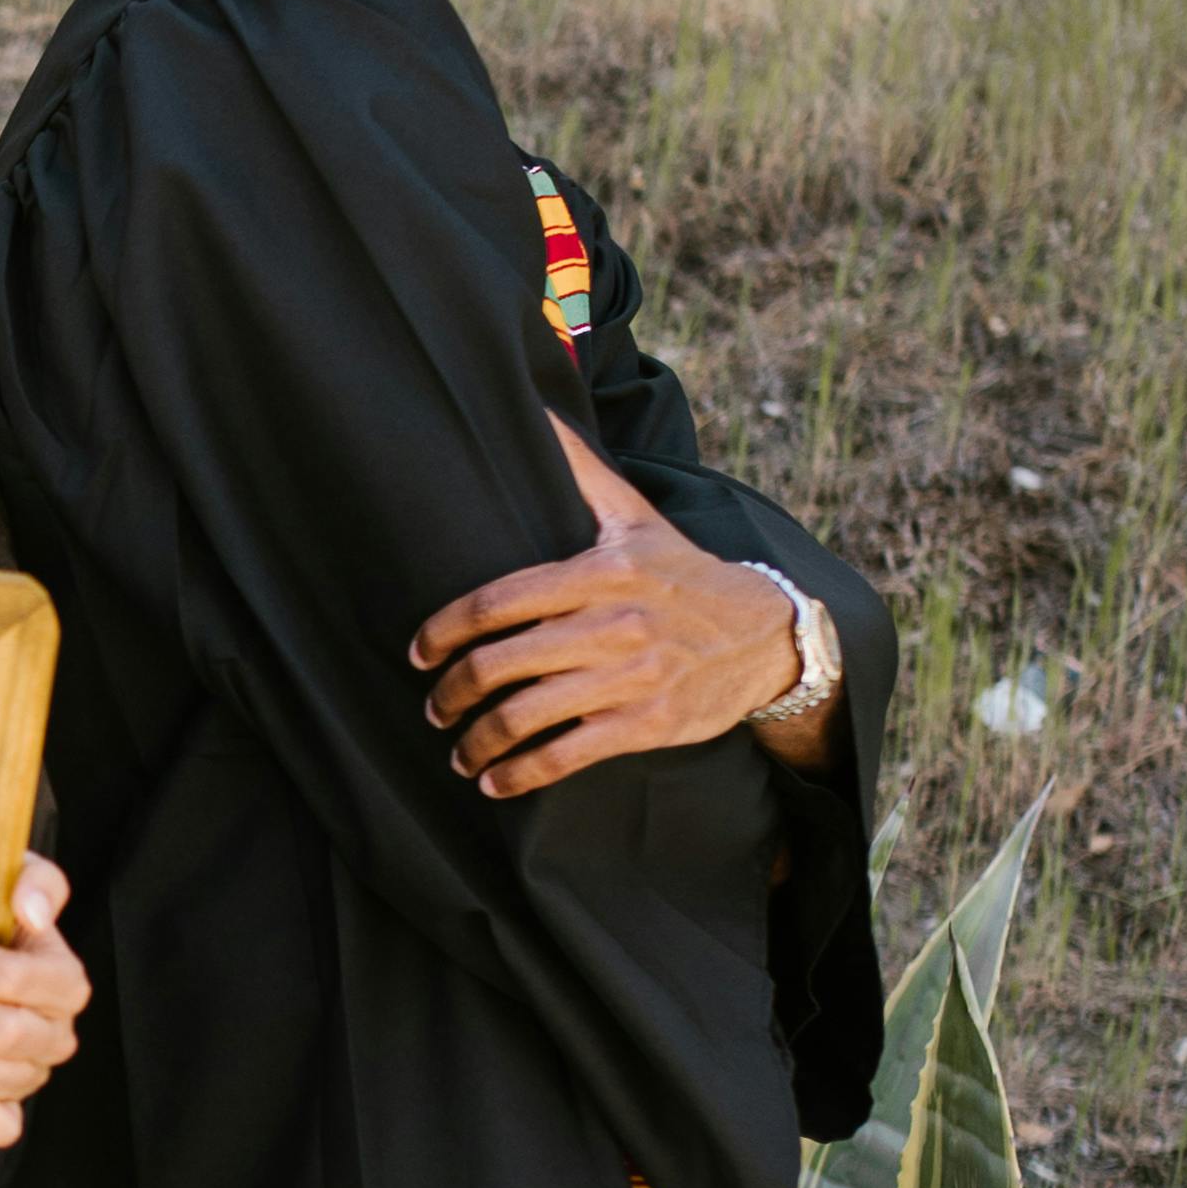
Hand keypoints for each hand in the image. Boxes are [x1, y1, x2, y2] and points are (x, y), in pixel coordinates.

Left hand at [0, 853, 85, 1148]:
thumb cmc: (2, 912)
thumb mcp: (22, 877)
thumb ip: (38, 882)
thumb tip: (32, 911)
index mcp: (66, 983)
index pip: (18, 981)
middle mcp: (56, 1032)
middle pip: (5, 1032)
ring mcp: (34, 1069)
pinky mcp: (9, 1099)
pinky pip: (4, 1126)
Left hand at [409, 415, 809, 796]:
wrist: (768, 635)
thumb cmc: (685, 575)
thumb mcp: (635, 517)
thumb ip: (580, 470)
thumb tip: (534, 406)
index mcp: (600, 571)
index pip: (499, 600)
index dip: (445, 630)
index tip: (418, 652)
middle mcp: (613, 623)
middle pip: (501, 663)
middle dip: (452, 691)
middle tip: (434, 707)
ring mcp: (631, 677)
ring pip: (526, 715)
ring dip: (478, 740)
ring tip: (459, 751)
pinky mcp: (649, 723)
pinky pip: (567, 754)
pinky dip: (521, 773)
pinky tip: (495, 781)